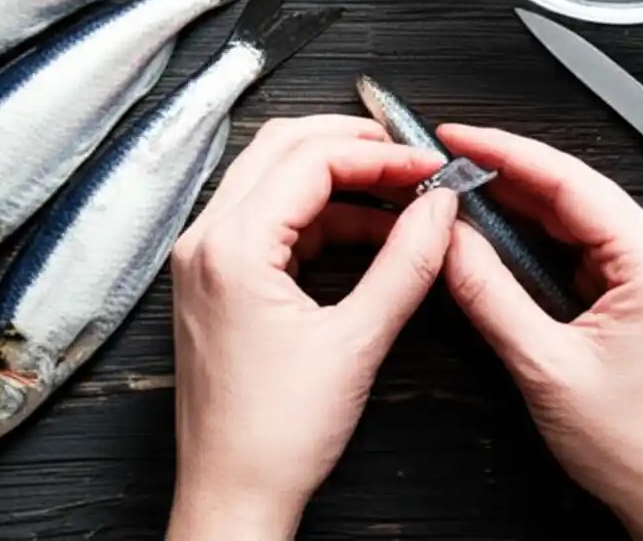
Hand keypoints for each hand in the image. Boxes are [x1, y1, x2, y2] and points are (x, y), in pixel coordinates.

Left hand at [167, 116, 457, 539]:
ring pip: (272, 179)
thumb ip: (406, 264)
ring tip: (399, 197)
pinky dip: (318, 216)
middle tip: (412, 161)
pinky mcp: (215, 282)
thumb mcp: (358, 343)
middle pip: (281, 148)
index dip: (379, 155)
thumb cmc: (274, 438)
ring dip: (336, 178)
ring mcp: (204, 261)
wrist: (233, 496)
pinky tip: (367, 232)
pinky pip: (268, 221)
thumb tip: (438, 209)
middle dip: (353, 146)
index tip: (427, 167)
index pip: (309, 159)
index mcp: (230, 248)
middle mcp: (205, 243)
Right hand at [438, 125, 642, 540]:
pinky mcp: (642, 296)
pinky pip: (582, 252)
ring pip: (575, 221)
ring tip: (461, 198)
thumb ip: (489, 293)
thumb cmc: (637, 445)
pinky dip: (537, 244)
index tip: (456, 137)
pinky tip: (498, 241)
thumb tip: (451, 241)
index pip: (567, 181)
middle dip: (504, 176)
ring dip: (518, 210)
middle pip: (571, 193)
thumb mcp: (544, 365)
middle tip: (445, 166)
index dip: (502, 152)